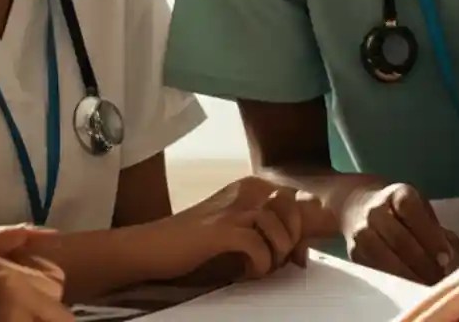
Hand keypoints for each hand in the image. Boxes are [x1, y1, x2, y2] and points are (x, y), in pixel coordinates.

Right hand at [158, 176, 335, 281]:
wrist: (151, 247)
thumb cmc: (196, 244)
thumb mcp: (239, 230)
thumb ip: (269, 231)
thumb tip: (302, 250)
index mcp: (252, 186)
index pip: (300, 199)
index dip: (307, 229)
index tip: (298, 255)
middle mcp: (246, 190)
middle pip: (295, 209)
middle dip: (295, 239)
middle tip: (281, 262)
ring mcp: (232, 208)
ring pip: (279, 225)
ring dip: (276, 253)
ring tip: (261, 266)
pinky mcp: (219, 230)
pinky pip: (257, 245)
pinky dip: (260, 264)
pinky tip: (248, 272)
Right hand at [342, 183, 458, 283]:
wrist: (358, 207)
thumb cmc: (402, 213)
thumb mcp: (422, 211)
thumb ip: (439, 233)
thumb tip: (452, 261)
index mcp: (398, 194)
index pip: (411, 211)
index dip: (430, 236)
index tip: (446, 259)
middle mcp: (375, 210)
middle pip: (399, 239)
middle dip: (423, 264)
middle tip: (441, 280)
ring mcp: (361, 232)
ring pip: (384, 258)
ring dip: (409, 276)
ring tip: (426, 287)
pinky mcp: (354, 253)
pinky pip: (374, 270)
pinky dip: (393, 283)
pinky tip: (409, 288)